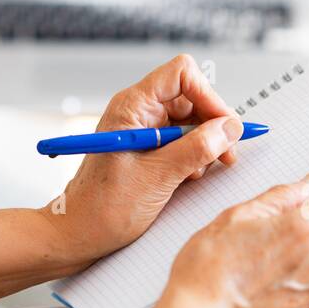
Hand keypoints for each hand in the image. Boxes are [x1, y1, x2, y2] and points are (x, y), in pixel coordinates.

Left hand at [50, 54, 243, 266]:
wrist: (79, 233)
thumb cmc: (103, 207)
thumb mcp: (157, 177)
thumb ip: (197, 149)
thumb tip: (230, 128)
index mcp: (132, 106)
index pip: (180, 74)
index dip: (207, 95)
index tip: (224, 126)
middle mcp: (139, 111)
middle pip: (191, 96)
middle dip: (212, 124)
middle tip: (225, 154)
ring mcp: (144, 129)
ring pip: (191, 120)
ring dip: (204, 143)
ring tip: (199, 171)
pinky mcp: (149, 148)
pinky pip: (182, 139)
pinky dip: (194, 155)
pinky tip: (188, 176)